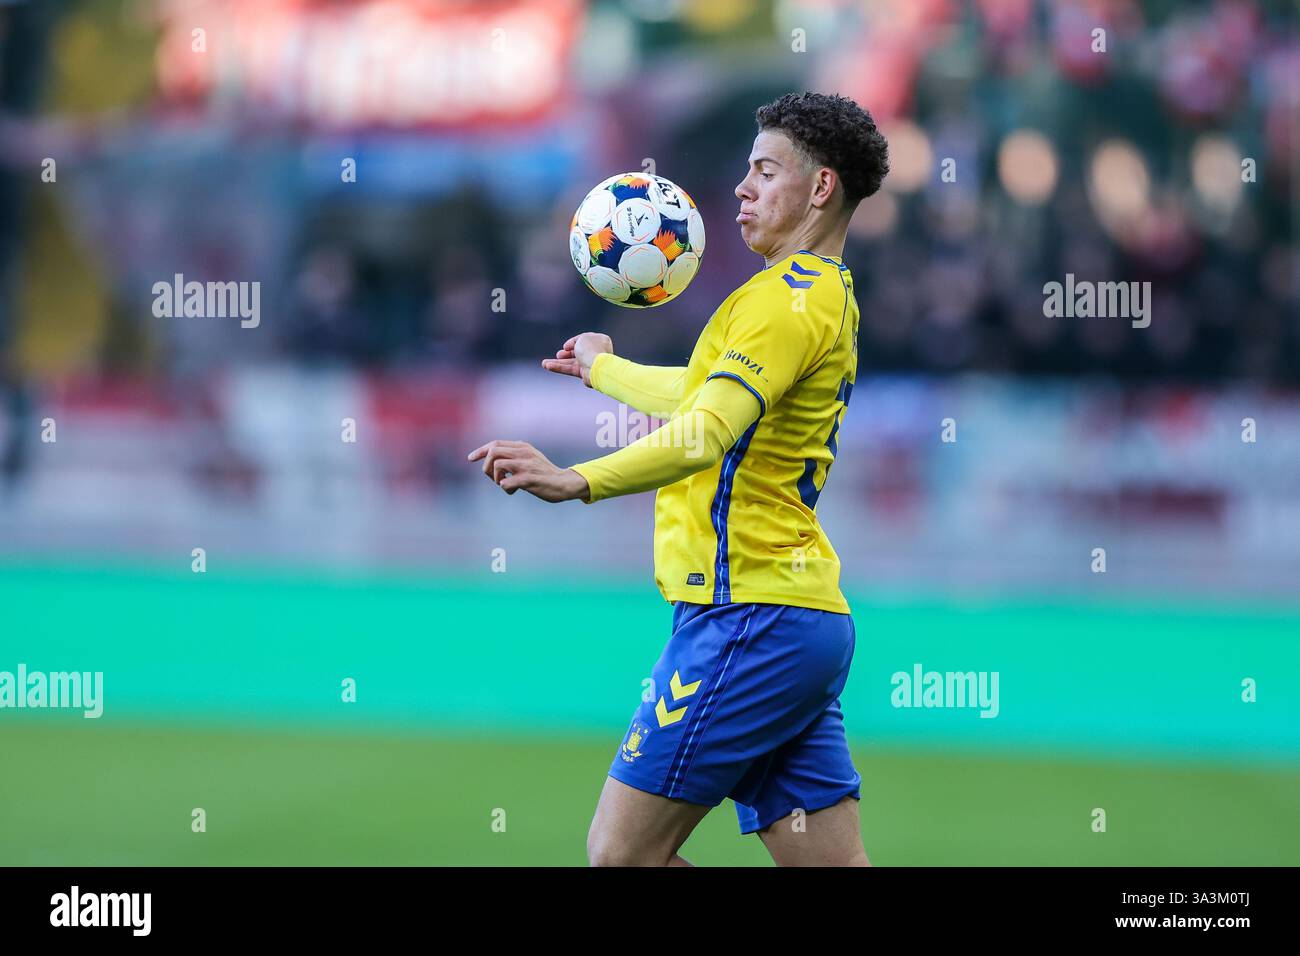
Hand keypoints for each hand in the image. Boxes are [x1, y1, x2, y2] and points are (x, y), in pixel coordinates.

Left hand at [466, 439, 589, 502]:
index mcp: (522, 447)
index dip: (480, 451)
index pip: (495, 444)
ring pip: (497, 465)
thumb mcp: (530, 457)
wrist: (564, 483)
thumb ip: (514, 455)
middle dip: (486, 467)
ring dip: (496, 478)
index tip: (470, 459)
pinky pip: (506, 483)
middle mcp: (523, 453)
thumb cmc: (544, 473)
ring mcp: (526, 466)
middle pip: (492, 452)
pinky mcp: (529, 479)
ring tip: (505, 484)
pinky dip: (505, 488)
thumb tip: (492, 460)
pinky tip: (513, 490)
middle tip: (494, 478)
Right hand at [541, 332, 612, 387]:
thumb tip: (572, 348)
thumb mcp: (582, 338)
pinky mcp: (585, 374)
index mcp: (599, 341)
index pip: (583, 340)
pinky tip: (548, 366)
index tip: (565, 347)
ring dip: (558, 363)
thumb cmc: (591, 350)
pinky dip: (560, 368)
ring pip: (572, 363)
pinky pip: (571, 370)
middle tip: (558, 355)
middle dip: (565, 354)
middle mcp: (595, 352)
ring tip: (544, 364)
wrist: (597, 367)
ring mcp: (590, 364)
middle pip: (576, 353)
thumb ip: (576, 341)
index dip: (572, 343)